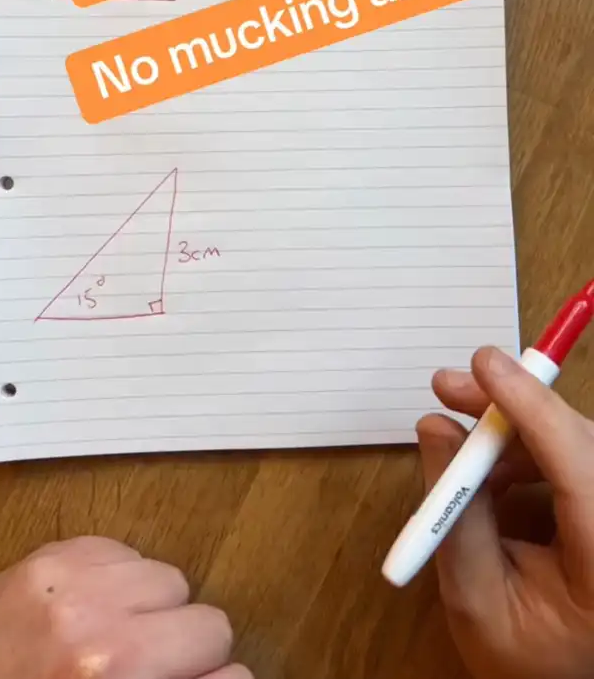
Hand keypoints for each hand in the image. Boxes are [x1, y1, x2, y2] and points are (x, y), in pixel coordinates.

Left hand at [0, 536, 250, 678]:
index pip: (232, 678)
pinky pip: (127, 551)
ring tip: (116, 634)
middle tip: (152, 667)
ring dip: (151, 607)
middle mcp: (102, 641)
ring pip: (172, 579)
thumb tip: (230, 675)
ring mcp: (76, 589)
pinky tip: (91, 608)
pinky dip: (117, 578)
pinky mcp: (54, 556)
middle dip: (187, 649)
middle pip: (211, 624)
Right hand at [417, 347, 593, 678]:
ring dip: (515, 425)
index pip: (578, 464)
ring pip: (575, 439)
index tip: (484, 364)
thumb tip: (435, 427)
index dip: (532, 407)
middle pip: (579, 439)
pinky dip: (529, 448)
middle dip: (513, 403)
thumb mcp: (476, 601)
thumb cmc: (526, 656)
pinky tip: (494, 469)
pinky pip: (574, 454)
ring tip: (458, 442)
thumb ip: (457, 517)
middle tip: (447, 385)